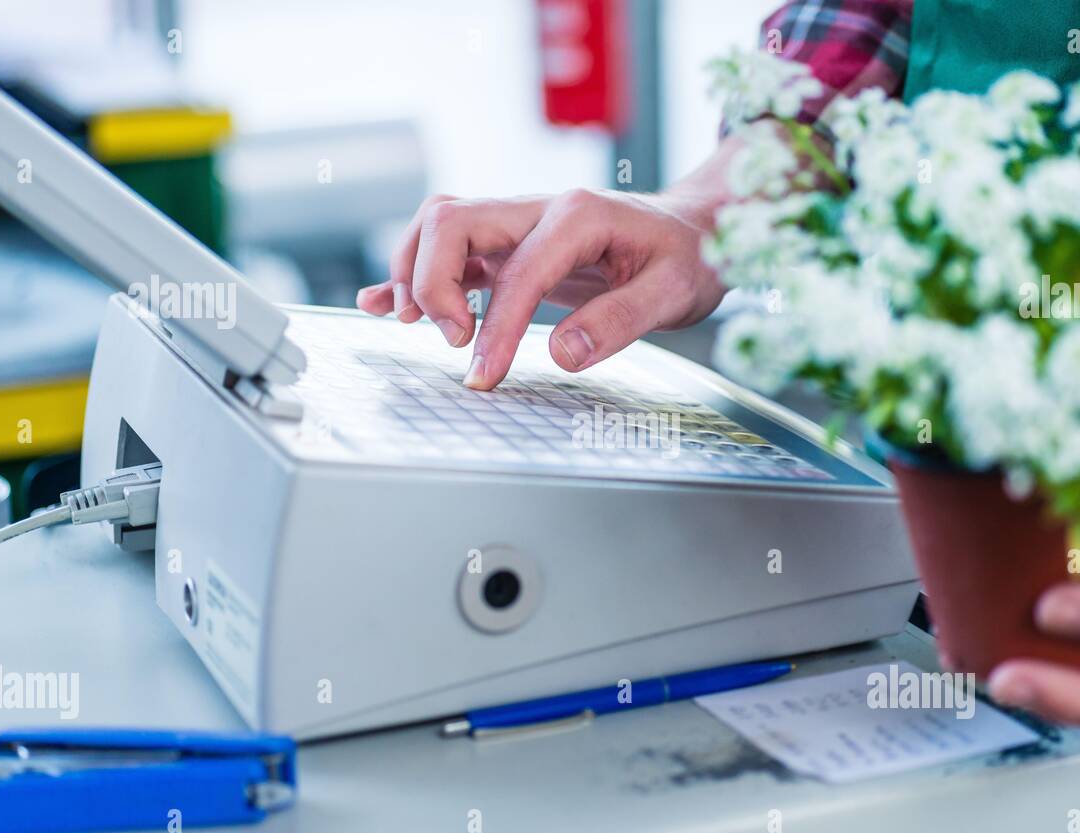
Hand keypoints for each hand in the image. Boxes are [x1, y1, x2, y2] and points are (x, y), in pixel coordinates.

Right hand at [355, 187, 725, 389]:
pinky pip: (451, 251)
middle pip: (453, 221)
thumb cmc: (688, 259)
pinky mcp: (511, 245)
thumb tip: (560, 353)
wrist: (695, 230)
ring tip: (413, 325)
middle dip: (432, 281)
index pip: (517, 271)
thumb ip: (619, 321)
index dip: (494, 328)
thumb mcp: (673, 294)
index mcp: (578, 216)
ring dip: (415, 273)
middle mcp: (539, 209)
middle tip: (453, 341)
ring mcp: (519, 223)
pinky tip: (383, 306)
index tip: (482, 377)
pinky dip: (413, 276)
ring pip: (441, 227)